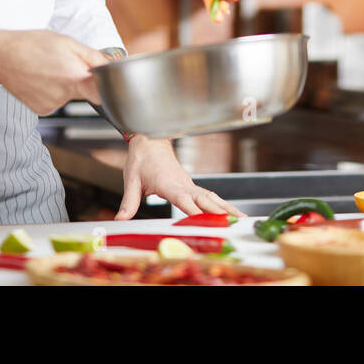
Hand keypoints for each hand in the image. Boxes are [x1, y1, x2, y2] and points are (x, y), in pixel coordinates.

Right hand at [0, 29, 105, 114]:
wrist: (0, 57)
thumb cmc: (31, 45)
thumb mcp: (67, 42)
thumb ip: (92, 57)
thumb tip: (110, 65)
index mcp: (74, 78)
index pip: (103, 93)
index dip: (107, 86)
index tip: (105, 80)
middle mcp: (64, 96)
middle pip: (84, 91)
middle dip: (80, 79)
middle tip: (64, 65)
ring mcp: (51, 105)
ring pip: (68, 96)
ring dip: (64, 85)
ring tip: (47, 69)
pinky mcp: (41, 110)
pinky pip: (54, 101)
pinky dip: (51, 92)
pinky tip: (39, 79)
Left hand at [115, 136, 247, 219]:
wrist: (150, 140)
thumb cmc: (141, 159)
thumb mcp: (131, 181)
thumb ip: (128, 202)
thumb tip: (120, 220)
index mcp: (169, 184)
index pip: (185, 201)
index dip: (196, 212)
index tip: (207, 222)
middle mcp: (184, 185)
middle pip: (206, 200)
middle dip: (221, 213)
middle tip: (235, 224)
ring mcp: (190, 185)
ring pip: (212, 198)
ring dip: (227, 208)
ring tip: (242, 219)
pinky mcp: (191, 186)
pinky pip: (209, 196)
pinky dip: (221, 205)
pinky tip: (229, 213)